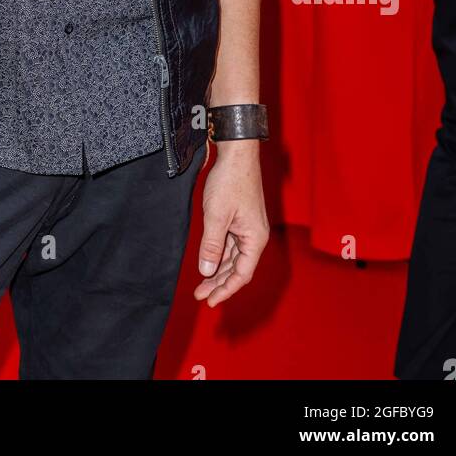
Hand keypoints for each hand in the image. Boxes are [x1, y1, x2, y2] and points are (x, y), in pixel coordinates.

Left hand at [194, 140, 268, 306]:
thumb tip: (207, 271)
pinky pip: (230, 244)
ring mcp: (247, 228)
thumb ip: (211, 245)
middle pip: (237, 268)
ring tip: (201, 284)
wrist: (237, 154)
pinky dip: (218, 255)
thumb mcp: (216, 215)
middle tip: (200, 295)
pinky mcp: (240, 220)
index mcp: (255, 239)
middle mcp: (254, 236)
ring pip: (232, 257)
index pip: (241, 274)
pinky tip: (208, 262)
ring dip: (217, 271)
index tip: (209, 301)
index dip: (225, 290)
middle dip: (219, 283)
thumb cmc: (230, 181)